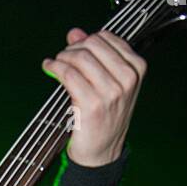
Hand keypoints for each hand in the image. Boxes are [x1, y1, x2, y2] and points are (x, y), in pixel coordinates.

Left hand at [43, 28, 146, 167]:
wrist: (102, 152)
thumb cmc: (106, 116)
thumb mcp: (109, 83)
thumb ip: (94, 55)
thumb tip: (75, 33)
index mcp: (136, 68)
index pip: (107, 38)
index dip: (85, 39)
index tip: (74, 47)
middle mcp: (127, 79)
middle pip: (92, 45)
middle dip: (72, 48)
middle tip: (62, 57)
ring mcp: (111, 92)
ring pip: (80, 58)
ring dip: (62, 57)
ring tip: (55, 63)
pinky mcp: (92, 104)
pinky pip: (68, 74)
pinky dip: (55, 67)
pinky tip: (50, 68)